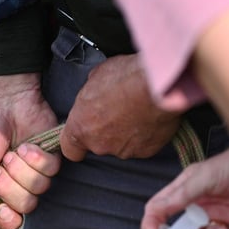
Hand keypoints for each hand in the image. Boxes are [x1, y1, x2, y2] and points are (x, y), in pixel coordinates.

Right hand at [0, 75, 60, 228]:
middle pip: (25, 207)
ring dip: (22, 168)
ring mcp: (36, 174)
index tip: (0, 208)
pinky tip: (26, 145)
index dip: (8, 219)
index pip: (9, 223)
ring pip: (39, 189)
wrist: (1, 103)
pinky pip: (51, 171)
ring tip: (12, 152)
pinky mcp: (52, 159)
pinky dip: (36, 157)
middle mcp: (18, 187)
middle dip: (10, 185)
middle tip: (0, 166)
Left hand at [60, 53, 181, 161]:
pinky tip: (149, 116)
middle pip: (98, 144)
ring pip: (121, 145)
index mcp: (81, 127)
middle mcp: (99, 144)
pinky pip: (142, 145)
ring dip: (126, 132)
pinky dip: (145, 135)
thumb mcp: (96, 76)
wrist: (158, 85)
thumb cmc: (125, 77)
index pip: (70, 149)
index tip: (83, 132)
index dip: (77, 142)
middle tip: (118, 109)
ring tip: (137, 111)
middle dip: (106, 130)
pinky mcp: (146, 151)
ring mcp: (123, 150)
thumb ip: (91, 92)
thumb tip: (96, 91)